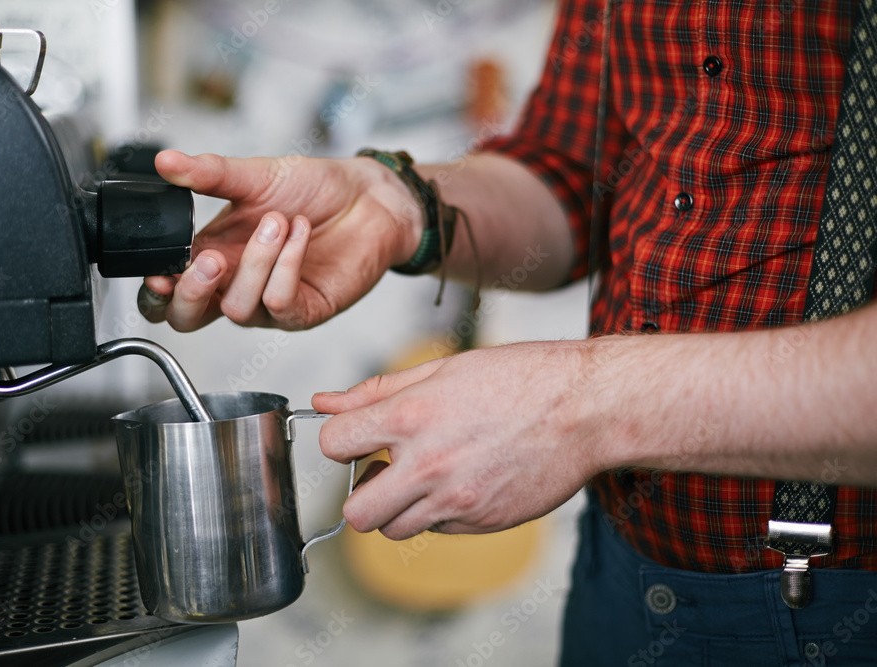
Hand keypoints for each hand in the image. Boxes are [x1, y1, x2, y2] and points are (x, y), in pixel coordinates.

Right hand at [140, 150, 420, 330]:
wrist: (367, 196)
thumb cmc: (313, 190)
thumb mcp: (255, 175)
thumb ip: (208, 173)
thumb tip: (165, 162)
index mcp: (213, 255)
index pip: (168, 292)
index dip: (156, 293)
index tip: (159, 272)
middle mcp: (236, 285)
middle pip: (189, 319)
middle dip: (191, 294)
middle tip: (211, 259)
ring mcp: (269, 303)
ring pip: (237, 308)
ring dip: (255, 262)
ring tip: (279, 220)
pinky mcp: (305, 310)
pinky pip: (280, 302)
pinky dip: (286, 266)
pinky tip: (299, 235)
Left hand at [312, 341, 602, 539]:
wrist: (586, 407)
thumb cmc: (520, 379)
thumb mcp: (442, 369)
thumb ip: (376, 391)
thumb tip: (325, 402)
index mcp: (411, 417)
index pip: (331, 445)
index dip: (339, 441)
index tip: (355, 438)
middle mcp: (428, 466)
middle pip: (355, 512)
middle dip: (361, 494)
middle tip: (382, 471)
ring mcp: (457, 500)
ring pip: (393, 529)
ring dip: (397, 507)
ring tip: (425, 474)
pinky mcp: (483, 521)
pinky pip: (438, 529)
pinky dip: (438, 512)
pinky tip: (461, 480)